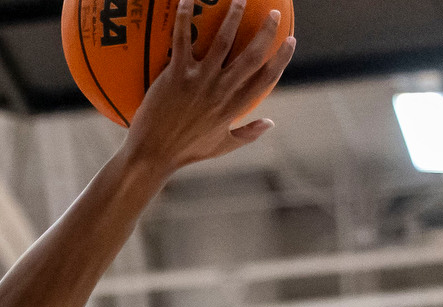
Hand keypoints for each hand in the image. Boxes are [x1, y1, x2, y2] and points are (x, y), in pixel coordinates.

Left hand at [121, 0, 295, 172]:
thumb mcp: (221, 146)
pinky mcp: (176, 75)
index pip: (266, 78)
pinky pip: (182, 40)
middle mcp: (221, 90)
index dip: (282, 58)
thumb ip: (248, 134)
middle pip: (252, 54)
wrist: (151, 156)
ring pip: (223, 40)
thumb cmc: (185, 152)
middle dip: (266, 30)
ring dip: (234, 16)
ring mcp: (199, 80)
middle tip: (273, 12)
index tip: (291, 40)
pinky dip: (185, 17)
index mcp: (234, 107)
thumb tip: (271, 122)